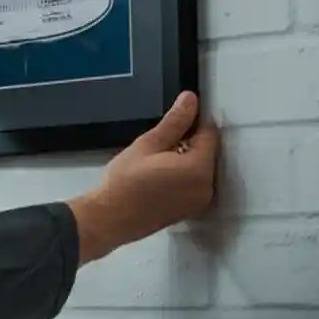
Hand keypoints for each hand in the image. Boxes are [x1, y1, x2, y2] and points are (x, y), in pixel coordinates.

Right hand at [67, 91, 219, 264]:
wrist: (109, 219)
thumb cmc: (124, 181)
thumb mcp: (148, 145)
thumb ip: (175, 122)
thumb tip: (191, 99)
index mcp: (199, 168)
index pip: (209, 134)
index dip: (194, 121)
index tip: (175, 120)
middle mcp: (207, 186)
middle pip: (207, 153)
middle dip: (190, 142)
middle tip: (159, 144)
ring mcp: (199, 201)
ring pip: (200, 169)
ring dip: (185, 160)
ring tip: (156, 160)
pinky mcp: (190, 211)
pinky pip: (194, 184)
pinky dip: (183, 176)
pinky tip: (159, 176)